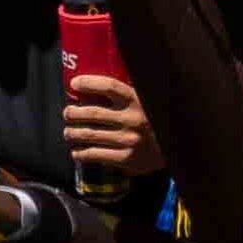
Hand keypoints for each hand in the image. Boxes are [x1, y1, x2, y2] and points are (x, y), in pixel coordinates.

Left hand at [55, 63, 158, 182]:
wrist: (175, 148)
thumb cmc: (154, 121)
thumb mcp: (147, 101)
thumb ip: (128, 93)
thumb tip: (99, 82)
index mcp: (138, 101)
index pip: (109, 86)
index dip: (88, 83)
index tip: (74, 84)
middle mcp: (132, 120)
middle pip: (92, 113)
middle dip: (73, 112)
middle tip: (67, 112)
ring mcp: (128, 140)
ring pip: (90, 135)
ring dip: (73, 133)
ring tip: (68, 132)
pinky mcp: (126, 159)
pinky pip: (96, 155)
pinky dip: (81, 154)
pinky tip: (76, 152)